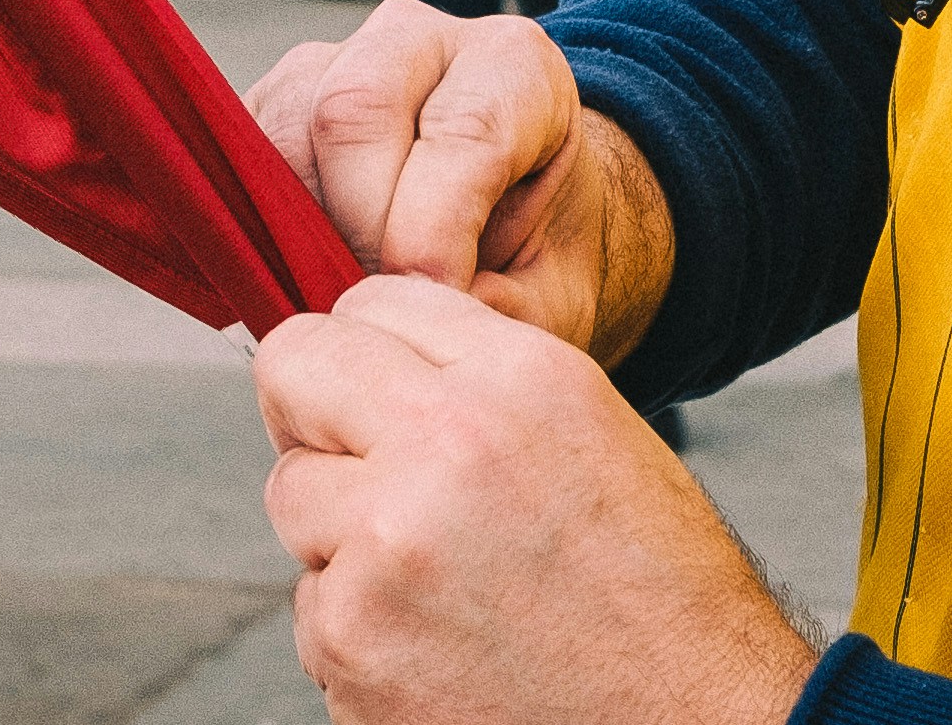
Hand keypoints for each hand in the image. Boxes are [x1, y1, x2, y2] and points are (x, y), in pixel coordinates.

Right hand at [250, 0, 676, 358]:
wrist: (514, 216)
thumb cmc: (537, 249)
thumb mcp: (554, 292)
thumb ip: (503, 307)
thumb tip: (422, 311)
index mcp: (512, 65)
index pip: (463, 128)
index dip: (433, 232)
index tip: (426, 306)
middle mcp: (419, 39)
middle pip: (355, 109)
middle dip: (357, 227)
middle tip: (373, 307)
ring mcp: (334, 56)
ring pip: (285, 128)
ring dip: (297, 231)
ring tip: (339, 293)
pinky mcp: (274, 97)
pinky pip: (239, 152)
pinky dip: (256, 223)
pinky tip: (294, 272)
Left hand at [258, 275, 821, 724]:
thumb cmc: (659, 596)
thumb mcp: (591, 436)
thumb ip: (479, 383)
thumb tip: (373, 363)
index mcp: (518, 379)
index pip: (368, 303)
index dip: (366, 350)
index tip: (372, 391)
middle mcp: (445, 444)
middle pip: (294, 366)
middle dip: (311, 409)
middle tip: (354, 460)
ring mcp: (386, 546)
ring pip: (292, 494)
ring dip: (340, 531)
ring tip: (437, 579)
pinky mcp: (351, 640)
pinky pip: (311, 605)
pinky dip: (357, 628)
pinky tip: (439, 649)